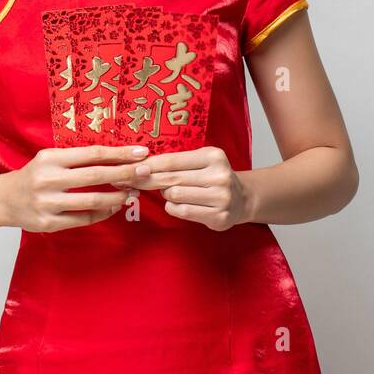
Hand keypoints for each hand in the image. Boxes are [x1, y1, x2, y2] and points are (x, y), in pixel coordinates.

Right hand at [0, 144, 148, 232]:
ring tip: (131, 192)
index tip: (141, 152)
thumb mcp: (49, 159)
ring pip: (91, 201)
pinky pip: (83, 219)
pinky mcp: (48, 223)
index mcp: (51, 159)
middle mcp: (48, 180)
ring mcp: (48, 203)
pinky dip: (101, 213)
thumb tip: (116, 158)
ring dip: (116, 197)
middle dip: (125, 173)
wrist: (2, 200)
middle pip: (95, 176)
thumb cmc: (33, 175)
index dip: (119, 153)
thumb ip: (76, 158)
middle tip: (146, 172)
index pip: (92, 154)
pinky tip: (112, 207)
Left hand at [124, 146, 249, 230]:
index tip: (132, 168)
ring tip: (171, 192)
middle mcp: (219, 176)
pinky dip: (173, 208)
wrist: (242, 199)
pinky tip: (177, 204)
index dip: (150, 165)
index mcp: (213, 156)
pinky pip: (182, 212)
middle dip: (149, 180)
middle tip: (131, 180)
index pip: (173, 160)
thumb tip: (141, 165)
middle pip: (172, 179)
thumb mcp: (200, 161)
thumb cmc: (212, 177)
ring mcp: (221, 198)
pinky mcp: (219, 217)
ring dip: (166, 195)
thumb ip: (176, 162)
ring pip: (175, 195)